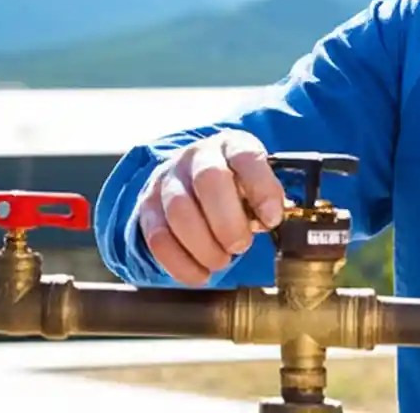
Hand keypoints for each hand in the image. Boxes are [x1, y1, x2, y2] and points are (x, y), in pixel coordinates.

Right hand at [136, 130, 285, 285]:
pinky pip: (158, 238)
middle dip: (228, 223)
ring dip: (204, 247)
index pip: (247, 157)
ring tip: (221, 260)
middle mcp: (196, 156)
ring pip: (179, 211)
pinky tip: (200, 273)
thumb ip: (265, 198)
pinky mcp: (148, 207)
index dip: (262, 189)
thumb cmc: (233, 185)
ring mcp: (168, 179)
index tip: (271, 219)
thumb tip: (270, 220)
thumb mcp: (255, 182)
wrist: (191, 179)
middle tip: (241, 246)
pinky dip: (181, 264)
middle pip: (208, 180)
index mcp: (231, 145)